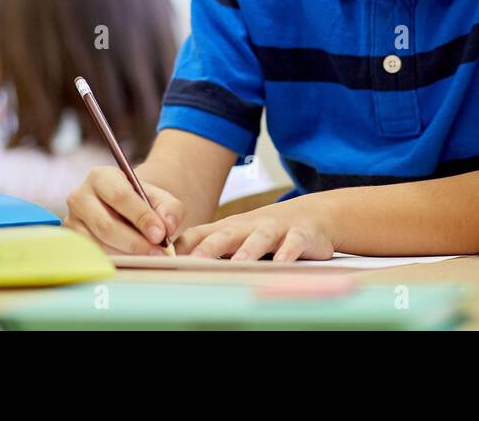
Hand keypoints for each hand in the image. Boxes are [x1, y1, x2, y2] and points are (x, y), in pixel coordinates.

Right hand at [64, 166, 182, 254]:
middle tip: (157, 252)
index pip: (120, 197)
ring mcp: (72, 221)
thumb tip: (168, 226)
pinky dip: (116, 261)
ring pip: (99, 245)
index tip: (160, 234)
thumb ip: (170, 209)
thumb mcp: (160, 198)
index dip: (141, 217)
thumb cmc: (142, 203)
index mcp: (101, 176)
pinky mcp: (72, 242)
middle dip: (135, 242)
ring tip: (149, 257)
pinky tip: (133, 261)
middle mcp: (80, 196)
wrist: (125, 210)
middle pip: (106, 225)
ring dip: (127, 255)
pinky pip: (93, 256)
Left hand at [176, 197, 334, 261]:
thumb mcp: (236, 236)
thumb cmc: (266, 230)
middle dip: (209, 248)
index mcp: (229, 229)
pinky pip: (293, 243)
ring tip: (239, 263)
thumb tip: (174, 263)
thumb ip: (210, 247)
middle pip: (226, 235)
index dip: (184, 247)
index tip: (166, 262)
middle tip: (194, 262)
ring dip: (249, 250)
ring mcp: (275, 228)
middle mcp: (249, 226)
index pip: (200, 234)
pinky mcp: (300, 234)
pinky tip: (281, 262)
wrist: (313, 214)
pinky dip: (288, 252)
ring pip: (260, 238)